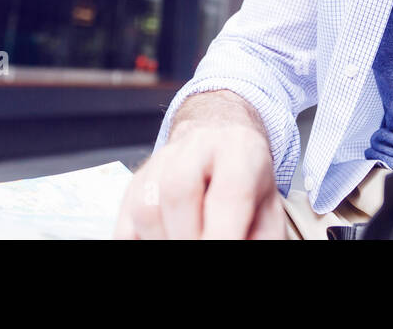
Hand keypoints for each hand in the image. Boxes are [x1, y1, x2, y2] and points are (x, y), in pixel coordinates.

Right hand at [113, 121, 285, 239]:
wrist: (220, 138)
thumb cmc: (246, 179)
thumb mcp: (267, 206)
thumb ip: (260, 236)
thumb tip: (243, 245)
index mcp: (239, 150)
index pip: (229, 194)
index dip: (223, 234)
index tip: (219, 252)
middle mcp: (197, 146)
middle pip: (179, 192)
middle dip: (188, 237)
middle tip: (202, 253)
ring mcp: (160, 160)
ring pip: (146, 206)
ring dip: (162, 240)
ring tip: (185, 242)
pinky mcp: (136, 180)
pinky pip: (125, 219)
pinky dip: (138, 240)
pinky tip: (160, 240)